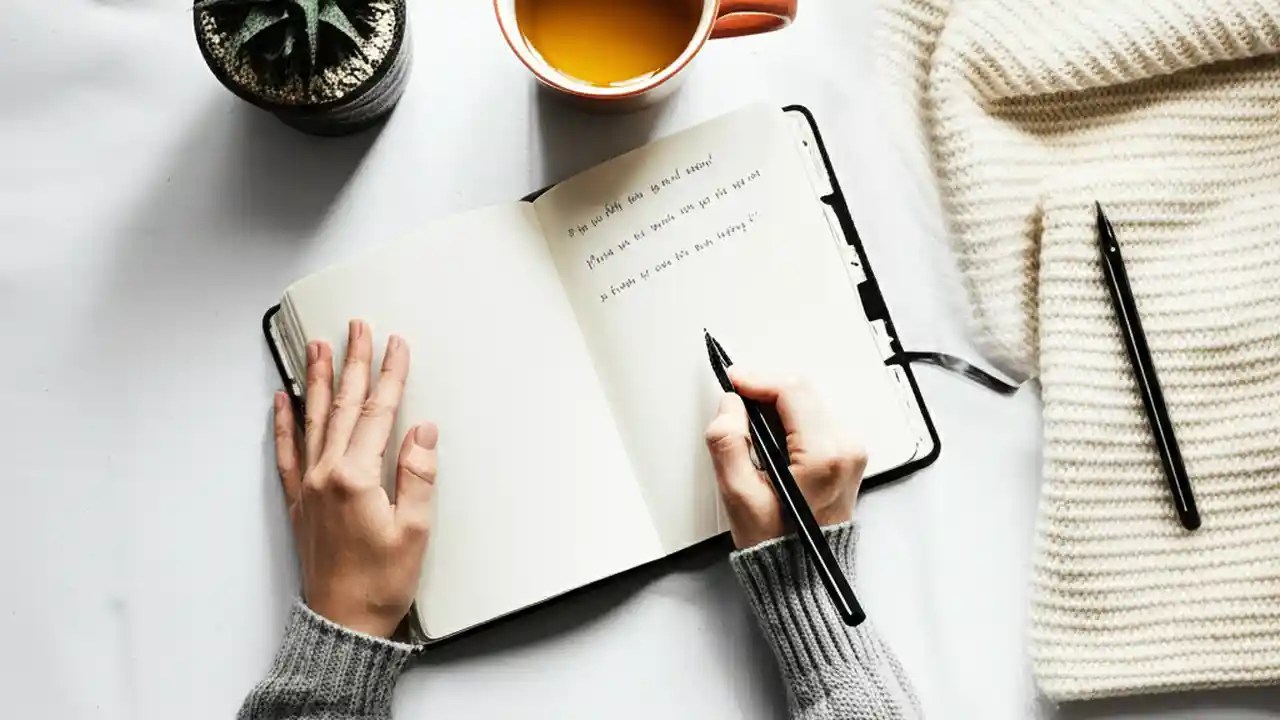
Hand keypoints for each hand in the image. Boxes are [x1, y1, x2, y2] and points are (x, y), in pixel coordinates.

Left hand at [272, 319, 437, 637]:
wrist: (342, 625)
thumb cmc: (378, 586)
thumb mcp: (414, 531)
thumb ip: (418, 475)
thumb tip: (422, 433)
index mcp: (355, 478)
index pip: (377, 413)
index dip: (390, 375)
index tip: (396, 346)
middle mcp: (325, 476)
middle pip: (342, 406)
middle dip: (352, 363)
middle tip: (356, 329)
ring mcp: (308, 488)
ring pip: (312, 420)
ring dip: (316, 380)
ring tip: (316, 347)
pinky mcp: (299, 504)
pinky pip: (286, 453)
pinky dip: (284, 424)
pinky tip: (283, 402)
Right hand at [704, 369, 866, 548]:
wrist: (803, 574)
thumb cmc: (776, 544)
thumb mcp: (739, 496)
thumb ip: (729, 443)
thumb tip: (729, 406)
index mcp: (823, 455)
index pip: (791, 390)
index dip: (756, 380)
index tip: (732, 382)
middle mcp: (845, 448)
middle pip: (801, 392)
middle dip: (765, 392)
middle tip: (735, 405)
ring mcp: (850, 452)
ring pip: (808, 404)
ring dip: (776, 407)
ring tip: (750, 430)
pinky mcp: (846, 457)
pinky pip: (815, 421)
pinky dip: (789, 421)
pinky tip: (770, 441)